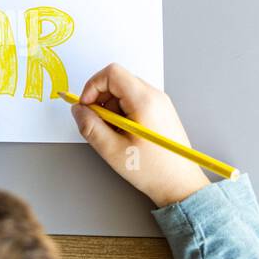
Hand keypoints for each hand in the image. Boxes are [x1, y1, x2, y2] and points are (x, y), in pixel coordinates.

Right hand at [70, 63, 209, 207]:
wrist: (180, 185)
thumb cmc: (153, 171)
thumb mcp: (113, 150)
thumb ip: (90, 127)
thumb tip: (78, 110)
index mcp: (144, 101)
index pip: (112, 73)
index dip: (92, 86)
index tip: (86, 106)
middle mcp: (155, 96)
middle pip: (117, 81)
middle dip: (100, 100)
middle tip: (98, 124)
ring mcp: (159, 103)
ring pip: (124, 92)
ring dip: (111, 109)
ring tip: (114, 135)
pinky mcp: (160, 111)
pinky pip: (134, 102)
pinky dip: (122, 114)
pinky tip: (124, 136)